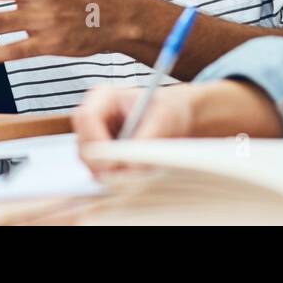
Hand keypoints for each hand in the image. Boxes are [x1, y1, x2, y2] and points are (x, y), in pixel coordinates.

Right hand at [73, 80, 282, 168]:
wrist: (199, 118)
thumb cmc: (183, 107)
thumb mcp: (172, 114)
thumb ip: (150, 133)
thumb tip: (131, 162)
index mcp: (102, 99)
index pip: (84, 123)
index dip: (98, 145)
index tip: (121, 162)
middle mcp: (98, 122)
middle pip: (85, 152)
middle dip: (108, 167)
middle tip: (137, 178)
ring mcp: (104, 144)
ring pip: (98, 170)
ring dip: (121, 177)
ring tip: (150, 172)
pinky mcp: (115, 164)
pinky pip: (112, 180)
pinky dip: (128, 183)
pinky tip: (148, 178)